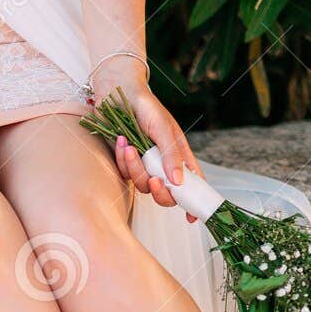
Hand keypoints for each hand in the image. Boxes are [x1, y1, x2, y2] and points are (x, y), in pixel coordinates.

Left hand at [93, 64, 202, 222]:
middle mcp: (163, 165)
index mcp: (179, 156)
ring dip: (135, 167)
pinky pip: (125, 173)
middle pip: (166, 194)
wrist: (118, 94)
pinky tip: (121, 141)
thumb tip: (179, 182)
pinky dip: (122, 159)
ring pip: (142, 185)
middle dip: (159, 192)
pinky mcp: (126, 163)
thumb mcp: (164, 129)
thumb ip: (171, 156)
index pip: (191, 184)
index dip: (192, 202)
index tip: (191, 217)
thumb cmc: (147, 107)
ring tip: (129, 146)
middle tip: (154, 181)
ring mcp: (144, 166)